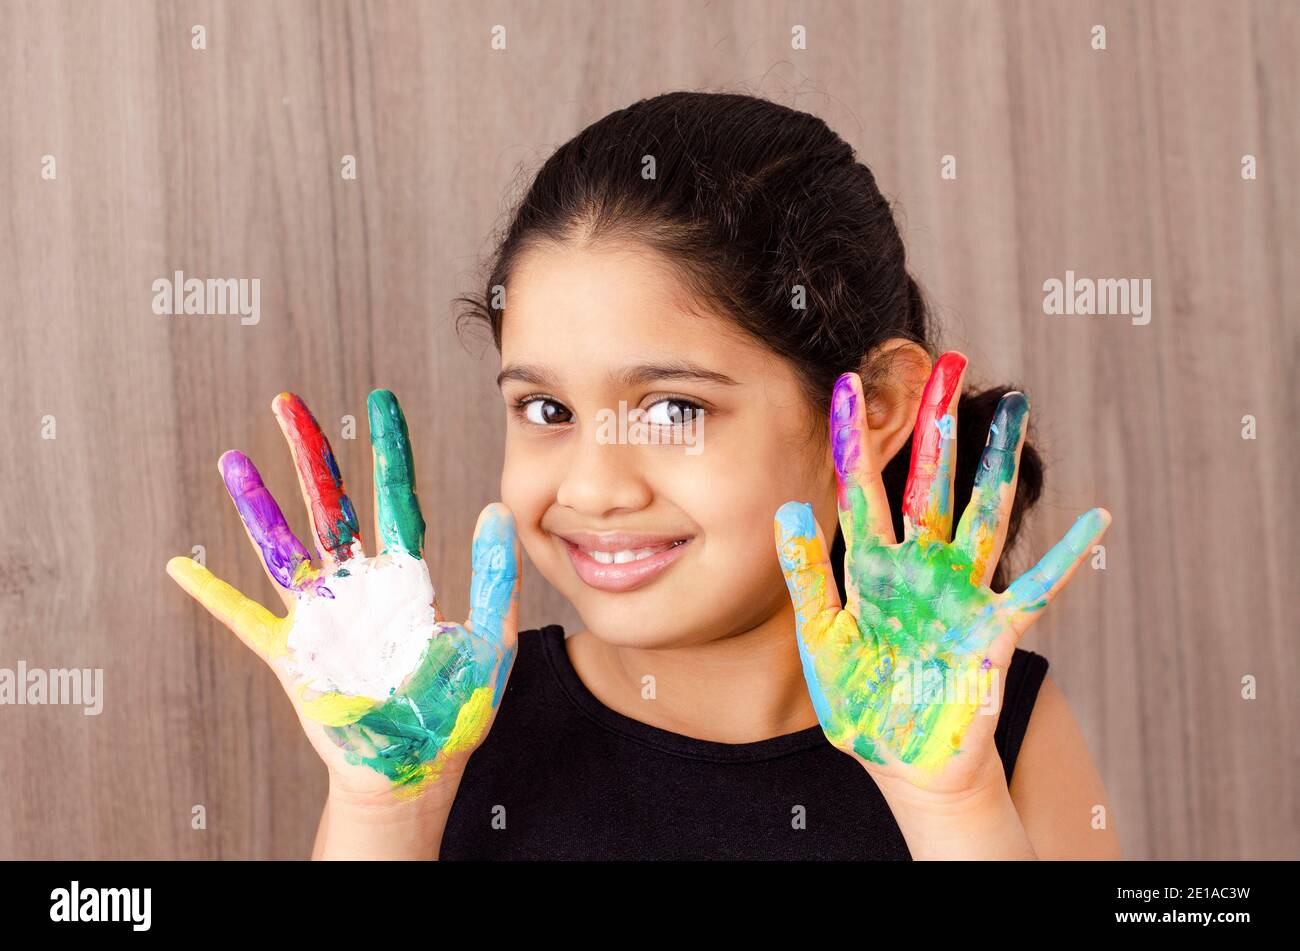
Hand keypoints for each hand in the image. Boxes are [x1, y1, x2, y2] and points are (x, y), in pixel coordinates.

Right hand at [167, 389, 520, 802]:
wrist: (416, 769)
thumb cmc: (455, 710)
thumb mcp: (490, 642)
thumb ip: (495, 578)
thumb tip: (495, 509)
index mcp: (406, 578)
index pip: (396, 497)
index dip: (389, 449)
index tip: (380, 402)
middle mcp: (359, 586)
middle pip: (329, 505)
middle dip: (308, 455)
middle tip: (288, 402)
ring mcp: (323, 617)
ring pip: (282, 547)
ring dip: (256, 506)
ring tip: (232, 460)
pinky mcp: (293, 655)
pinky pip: (244, 619)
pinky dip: (212, 596)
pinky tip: (181, 567)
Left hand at [774, 352, 1108, 796]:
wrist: (906, 765)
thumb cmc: (864, 703)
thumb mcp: (823, 641)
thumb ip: (808, 579)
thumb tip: (787, 511)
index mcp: (872, 569)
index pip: (862, 489)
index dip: (856, 439)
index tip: (848, 383)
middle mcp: (920, 567)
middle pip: (931, 480)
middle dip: (936, 422)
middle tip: (943, 359)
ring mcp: (961, 593)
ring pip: (983, 513)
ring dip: (998, 462)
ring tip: (1016, 405)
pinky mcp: (995, 631)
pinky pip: (1037, 587)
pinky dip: (1068, 557)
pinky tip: (1097, 519)